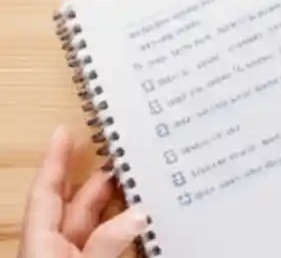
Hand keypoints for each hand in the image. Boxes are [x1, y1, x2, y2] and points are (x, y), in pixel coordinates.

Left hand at [19, 126, 147, 257]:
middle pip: (75, 203)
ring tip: (143, 179)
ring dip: (116, 201)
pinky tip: (143, 216)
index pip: (45, 191)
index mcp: (41, 238)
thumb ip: (108, 240)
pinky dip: (123, 225)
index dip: (55, 159)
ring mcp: (71, 256)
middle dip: (99, 177)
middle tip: (125, 154)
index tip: (64, 131)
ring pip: (94, 220)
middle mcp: (53, 244)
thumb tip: (140, 213)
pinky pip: (106, 239)